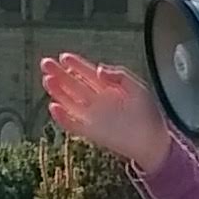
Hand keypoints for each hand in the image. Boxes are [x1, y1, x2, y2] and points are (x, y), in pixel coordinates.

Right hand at [38, 49, 170, 170]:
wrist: (153, 141)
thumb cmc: (149, 114)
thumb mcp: (138, 88)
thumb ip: (119, 76)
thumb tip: (98, 69)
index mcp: (108, 88)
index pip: (87, 73)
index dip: (75, 65)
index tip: (64, 57)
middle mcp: (97, 100)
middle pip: (74, 85)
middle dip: (60, 74)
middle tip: (46, 63)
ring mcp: (93, 116)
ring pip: (70, 102)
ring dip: (58, 92)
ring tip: (47, 80)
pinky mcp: (91, 132)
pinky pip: (72, 124)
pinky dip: (62, 118)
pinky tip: (53, 107)